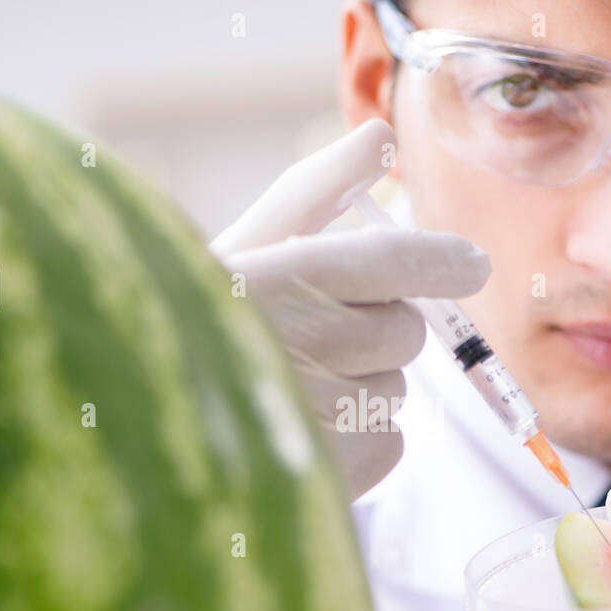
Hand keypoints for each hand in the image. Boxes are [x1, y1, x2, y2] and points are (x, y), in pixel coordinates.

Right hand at [209, 118, 490, 499]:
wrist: (139, 437)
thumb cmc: (188, 331)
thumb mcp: (239, 254)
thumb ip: (313, 192)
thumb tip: (380, 134)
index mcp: (276, 275)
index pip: (392, 262)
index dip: (440, 263)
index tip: (471, 265)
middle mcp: (303, 340)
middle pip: (403, 331)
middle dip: (372, 336)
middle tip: (307, 347)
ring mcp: (321, 414)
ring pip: (396, 391)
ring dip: (359, 392)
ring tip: (290, 398)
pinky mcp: (332, 476)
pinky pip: (390, 445)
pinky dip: (359, 446)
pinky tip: (304, 441)